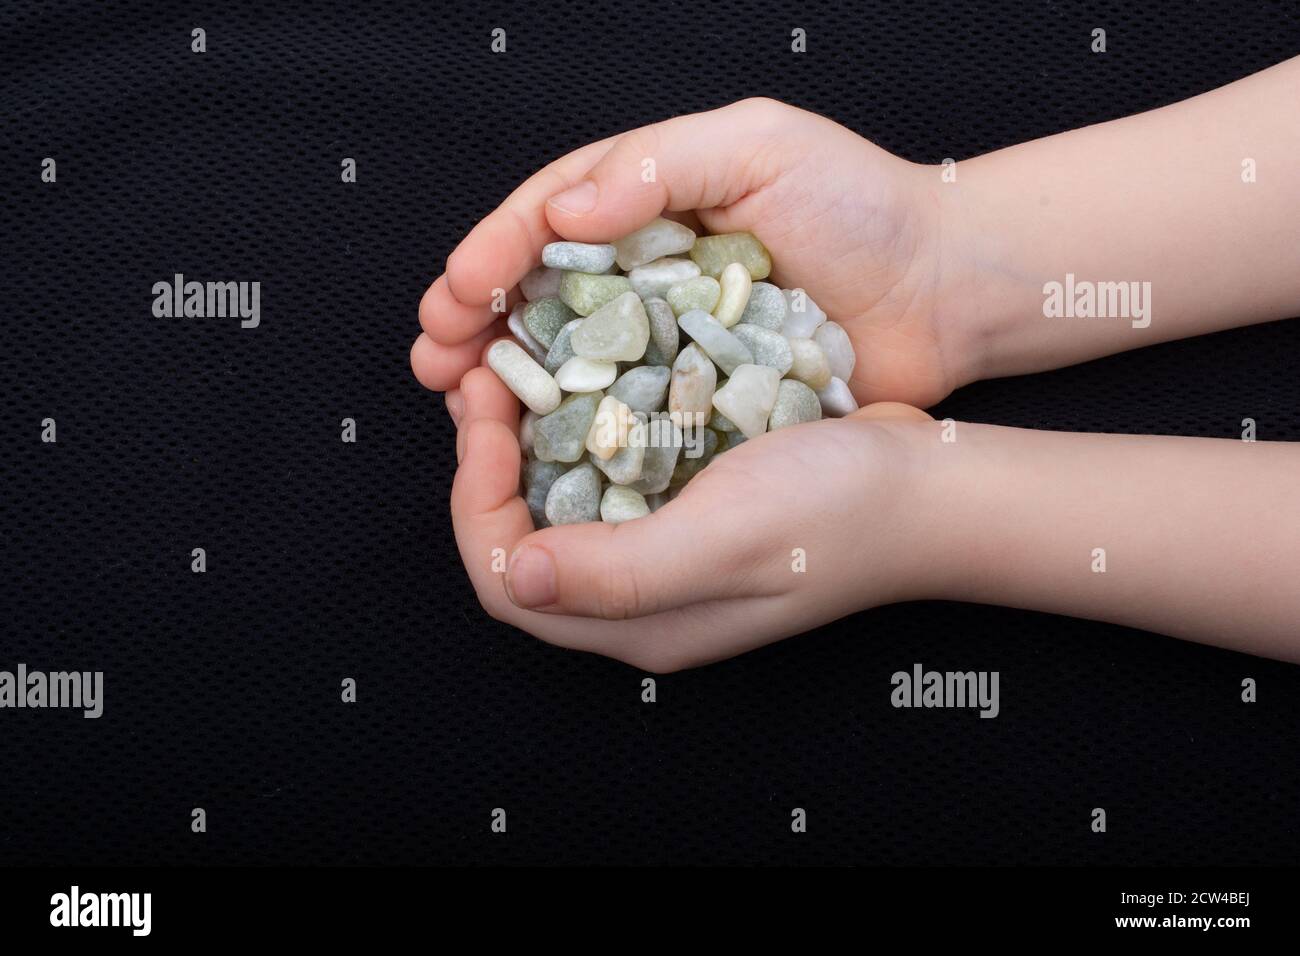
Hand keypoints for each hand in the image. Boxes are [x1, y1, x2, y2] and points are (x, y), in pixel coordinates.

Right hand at [411, 97, 979, 411]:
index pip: (547, 218)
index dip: (493, 254)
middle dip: (476, 318)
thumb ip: (661, 165)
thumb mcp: (761, 145)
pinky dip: (574, 420)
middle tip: (432, 355)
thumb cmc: (862, 203)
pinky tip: (533, 439)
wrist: (946, 290)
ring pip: (567, 351)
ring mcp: (668, 334)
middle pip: (538, 289)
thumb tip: (565, 213)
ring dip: (507, 374)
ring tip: (457, 397)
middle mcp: (646, 267)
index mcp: (649, 199)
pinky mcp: (697, 392)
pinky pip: (623, 406)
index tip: (457, 294)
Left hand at [449, 368, 932, 672]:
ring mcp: (666, 554)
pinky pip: (606, 474)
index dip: (475, 501)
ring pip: (559, 504)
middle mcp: (642, 597)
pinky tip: (583, 373)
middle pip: (525, 541)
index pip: (510, 580)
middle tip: (488, 376)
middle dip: (489, 462)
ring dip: (526, 438)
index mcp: (641, 622)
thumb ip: (621, 571)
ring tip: (520, 365)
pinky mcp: (689, 511)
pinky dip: (577, 426)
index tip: (483, 414)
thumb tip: (518, 575)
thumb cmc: (840, 513)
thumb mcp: (727, 539)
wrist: (928, 485)